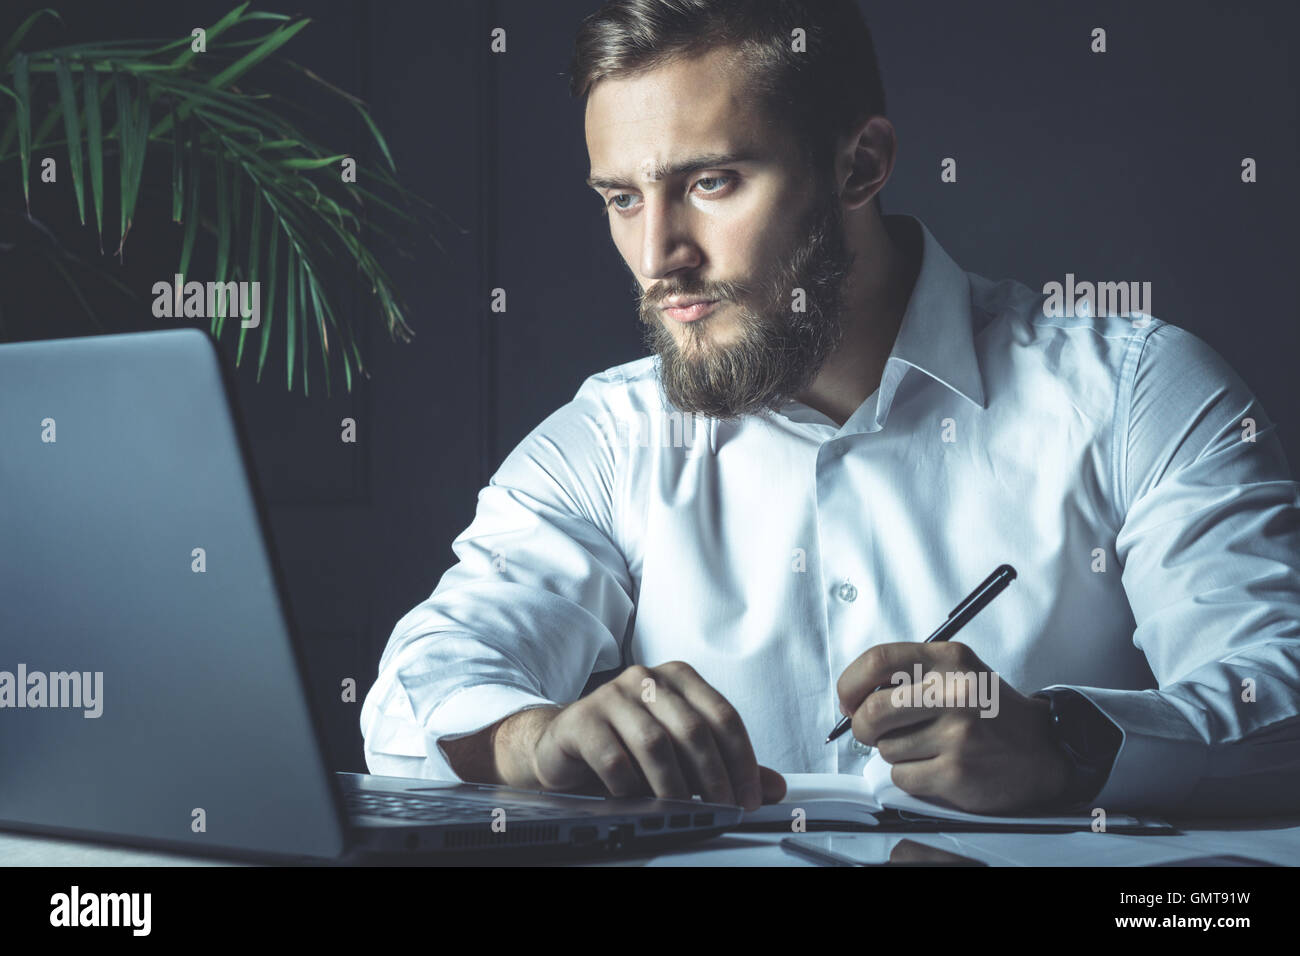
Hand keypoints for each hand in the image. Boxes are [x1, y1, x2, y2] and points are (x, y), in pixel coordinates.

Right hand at [506, 661, 785, 810]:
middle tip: (723, 810)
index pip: (723, 715)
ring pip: (655, 744)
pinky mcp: (581, 720)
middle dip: (714, 778)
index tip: (751, 798)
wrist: (564, 744)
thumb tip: (775, 786)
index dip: (743, 761)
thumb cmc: (629, 746)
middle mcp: (646, 678)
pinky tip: (638, 801)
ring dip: (674, 787)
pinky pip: (614, 759)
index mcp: (678, 678)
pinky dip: (632, 787)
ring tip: (682, 812)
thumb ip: (726, 766)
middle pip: (693, 729)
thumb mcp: (682, 755)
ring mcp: (611, 695)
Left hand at [835, 641, 1070, 813]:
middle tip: (871, 731)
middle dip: (861, 726)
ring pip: (885, 748)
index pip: (877, 660)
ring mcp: (958, 734)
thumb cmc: (989, 710)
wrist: (1043, 749)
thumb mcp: (956, 671)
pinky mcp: (957, 772)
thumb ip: (907, 675)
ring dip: (893, 752)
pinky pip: (902, 776)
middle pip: (872, 710)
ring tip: (925, 745)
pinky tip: (935, 766)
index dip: (850, 684)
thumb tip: (851, 698)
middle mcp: (955, 693)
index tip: (848, 700)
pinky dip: (909, 775)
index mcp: (949, 660)